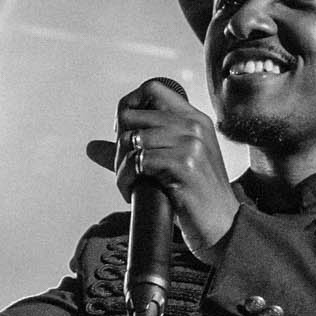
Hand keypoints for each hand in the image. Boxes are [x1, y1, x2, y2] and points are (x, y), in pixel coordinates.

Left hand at [86, 79, 239, 259]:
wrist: (223, 226)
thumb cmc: (195, 197)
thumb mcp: (171, 164)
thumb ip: (136, 150)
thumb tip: (92, 147)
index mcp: (194, 119)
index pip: (152, 89)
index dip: (128, 106)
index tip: (124, 134)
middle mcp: (194, 125)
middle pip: (133, 116)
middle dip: (119, 145)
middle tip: (124, 169)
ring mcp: (191, 143)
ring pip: (132, 140)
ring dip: (121, 167)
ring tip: (129, 184)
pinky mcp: (185, 164)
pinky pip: (139, 162)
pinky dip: (128, 180)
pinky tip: (134, 192)